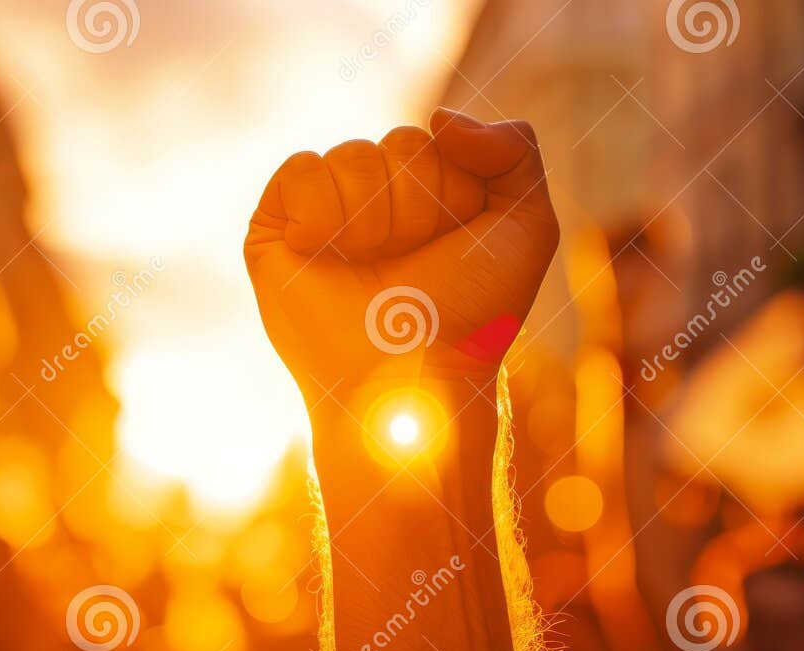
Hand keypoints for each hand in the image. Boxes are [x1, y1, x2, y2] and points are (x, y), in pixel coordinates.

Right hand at [244, 108, 558, 407]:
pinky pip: (301, 170)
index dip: (452, 190)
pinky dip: (319, 210)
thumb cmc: (470, 317)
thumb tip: (437, 118)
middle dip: (414, 206)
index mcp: (430, 196)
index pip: (438, 140)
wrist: (407, 378)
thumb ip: (514, 148)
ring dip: (371, 218)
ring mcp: (324, 214)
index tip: (452, 245)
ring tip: (368, 268)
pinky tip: (322, 252)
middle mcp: (376, 201)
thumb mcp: (527, 226)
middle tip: (409, 265)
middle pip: (396, 146)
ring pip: (351, 156)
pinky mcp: (276, 229)